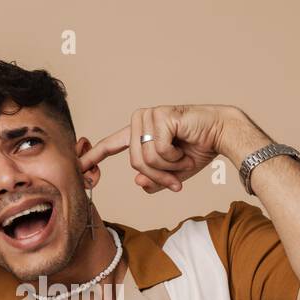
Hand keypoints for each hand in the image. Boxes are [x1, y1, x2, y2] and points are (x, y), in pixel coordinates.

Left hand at [78, 104, 239, 193]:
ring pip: (144, 158)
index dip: (94, 156)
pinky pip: (157, 150)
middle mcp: (141, 121)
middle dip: (157, 175)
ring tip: (182, 157)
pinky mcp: (160, 116)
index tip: (78, 165)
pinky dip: (174, 157)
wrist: (221, 135)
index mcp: (140, 133)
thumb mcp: (172, 174)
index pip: (112, 144)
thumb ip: (154, 180)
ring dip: (167, 167)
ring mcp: (149, 116)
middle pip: (134, 162)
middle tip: (176, 175)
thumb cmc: (198, 150)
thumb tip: (137, 182)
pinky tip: (184, 146)